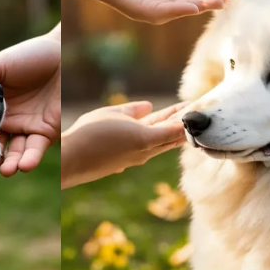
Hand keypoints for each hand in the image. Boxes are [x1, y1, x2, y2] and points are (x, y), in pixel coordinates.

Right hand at [0, 25, 60, 176]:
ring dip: (9, 164)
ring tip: (4, 171)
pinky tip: (22, 166)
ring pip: (15, 153)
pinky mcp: (47, 131)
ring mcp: (28, 128)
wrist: (63, 53)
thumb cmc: (29, 56)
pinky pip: (36, 150)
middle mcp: (9, 121)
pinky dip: (29, 159)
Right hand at [61, 101, 186, 188]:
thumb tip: (149, 106)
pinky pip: (148, 149)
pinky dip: (158, 140)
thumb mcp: (112, 114)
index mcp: (147, 138)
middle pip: (172, 136)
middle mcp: (146, 151)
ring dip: (172, 133)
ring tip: (183, 123)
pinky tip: (159, 138)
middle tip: (197, 114)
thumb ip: (132, 110)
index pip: (176, 127)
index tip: (199, 109)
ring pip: (161, 144)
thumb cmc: (90, 133)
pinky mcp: (125, 163)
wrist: (70, 161)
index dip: (187, 117)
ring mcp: (136, 159)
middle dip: (183, 124)